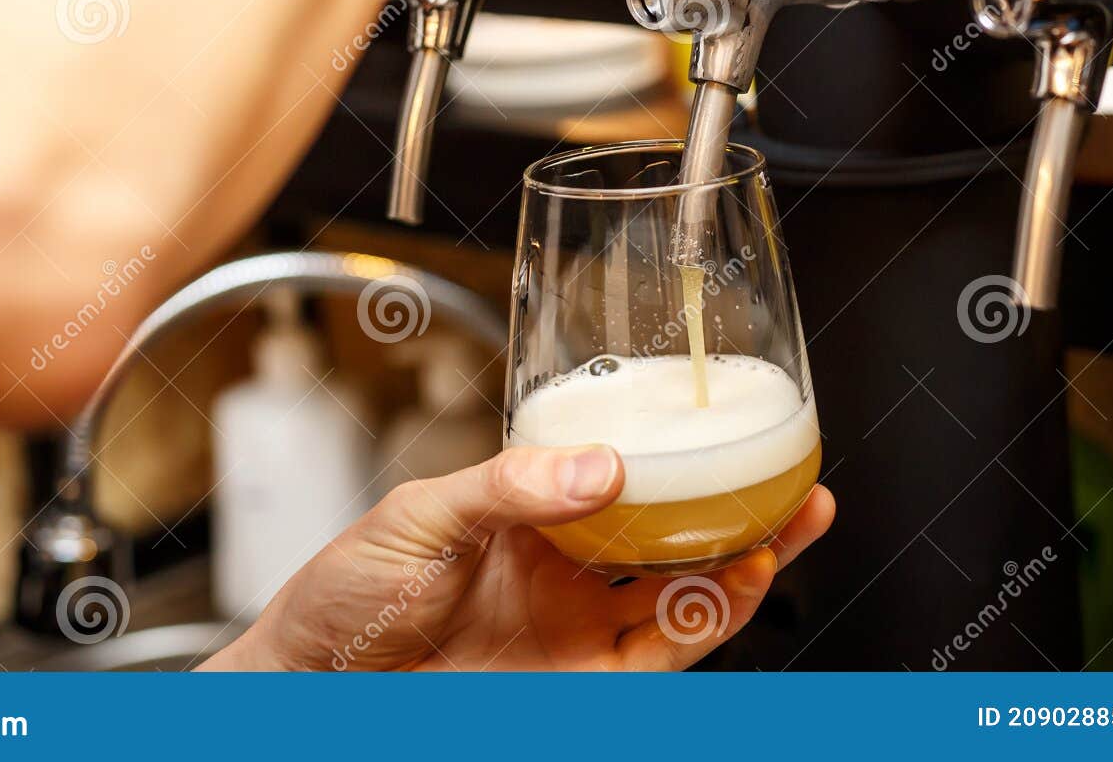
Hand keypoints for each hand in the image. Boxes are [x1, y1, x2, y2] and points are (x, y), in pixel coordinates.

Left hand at [204, 445, 833, 670]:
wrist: (310, 683)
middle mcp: (568, 575)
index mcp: (532, 518)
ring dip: (745, 568)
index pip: (626, 485)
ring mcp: (576, 631)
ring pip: (685, 600)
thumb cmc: (346, 592)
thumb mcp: (420, 514)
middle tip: (802, 484)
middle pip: (677, 542)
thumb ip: (509, 487)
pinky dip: (704, 623)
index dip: (684, 465)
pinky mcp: (577, 682)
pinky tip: (733, 584)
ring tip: (788, 527)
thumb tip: (600, 466)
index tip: (734, 429)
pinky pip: (658, 655)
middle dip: (746, 516)